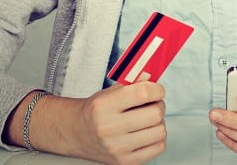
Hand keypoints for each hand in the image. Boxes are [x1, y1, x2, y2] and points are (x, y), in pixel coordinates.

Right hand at [7, 76, 165, 164]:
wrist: (77, 133)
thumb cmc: (95, 111)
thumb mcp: (109, 92)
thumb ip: (133, 84)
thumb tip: (155, 79)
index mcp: (103, 106)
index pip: (142, 94)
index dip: (156, 89)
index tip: (157, 90)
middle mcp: (108, 128)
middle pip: (155, 114)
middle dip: (158, 105)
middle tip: (151, 104)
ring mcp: (117, 148)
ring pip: (159, 132)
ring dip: (158, 123)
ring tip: (147, 119)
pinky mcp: (124, 162)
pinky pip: (158, 148)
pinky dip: (156, 139)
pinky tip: (145, 133)